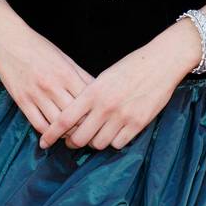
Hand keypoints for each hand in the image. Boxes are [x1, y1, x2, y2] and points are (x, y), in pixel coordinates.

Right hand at [0, 20, 95, 138]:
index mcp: (67, 74)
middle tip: (86, 131)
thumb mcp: (65, 58)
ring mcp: (36, 94)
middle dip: (82, 126)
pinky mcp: (22, 101)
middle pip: (74, 116)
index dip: (94, 113)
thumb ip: (81, 75)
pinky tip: (52, 134)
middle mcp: (52, 86)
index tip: (97, 118)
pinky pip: (38, 124)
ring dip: (66, 132)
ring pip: (56, 124)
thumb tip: (98, 91)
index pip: (87, 101)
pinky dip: (47, 133)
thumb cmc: (39, 48)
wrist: (9, 41)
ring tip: (71, 134)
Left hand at [37, 22, 199, 150]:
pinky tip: (114, 132)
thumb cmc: (131, 66)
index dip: (52, 134)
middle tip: (73, 140)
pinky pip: (118, 143)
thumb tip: (74, 116)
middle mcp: (106, 106)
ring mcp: (122, 117)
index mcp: (93, 92)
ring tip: (96, 134)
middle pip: (80, 138)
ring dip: (95, 142)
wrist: (161, 62)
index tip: (44, 142)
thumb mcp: (104, 77)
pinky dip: (113, 141)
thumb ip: (89, 96)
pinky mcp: (138, 123)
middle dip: (73, 142)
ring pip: (99, 143)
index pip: (65, 119)